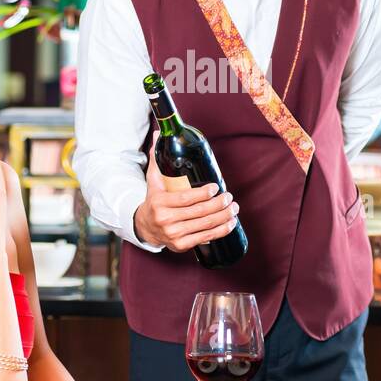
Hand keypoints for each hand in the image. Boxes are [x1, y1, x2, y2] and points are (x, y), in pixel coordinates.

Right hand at [133, 135, 238, 251]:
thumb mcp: (153, 179)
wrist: (145, 226)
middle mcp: (166, 220)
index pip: (186, 198)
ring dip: (224, 216)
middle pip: (199, 212)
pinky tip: (231, 223)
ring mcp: (174, 235)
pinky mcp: (181, 246)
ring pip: (205, 225)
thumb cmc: (154, 199)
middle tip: (229, 196)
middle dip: (219, 204)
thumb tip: (159, 134)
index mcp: (159, 203)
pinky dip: (221, 230)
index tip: (216, 187)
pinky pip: (206, 237)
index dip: (204, 193)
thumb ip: (157, 158)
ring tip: (234, 207)